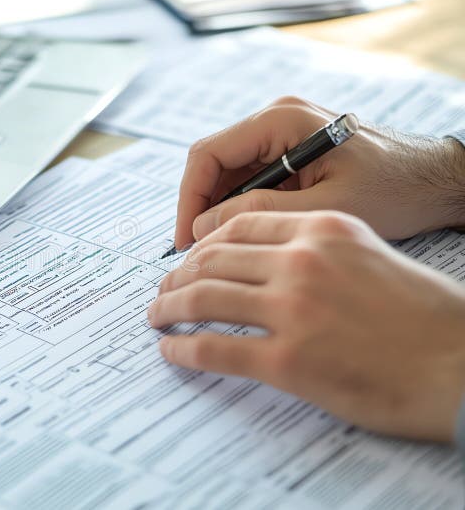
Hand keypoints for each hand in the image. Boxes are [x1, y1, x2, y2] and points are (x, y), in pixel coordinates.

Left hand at [149, 211, 464, 441]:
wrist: (461, 364)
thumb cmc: (423, 315)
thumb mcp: (369, 254)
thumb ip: (315, 250)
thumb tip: (266, 264)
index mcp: (322, 229)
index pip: (240, 224)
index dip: (203, 242)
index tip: (189, 258)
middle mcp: (302, 261)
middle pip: (213, 259)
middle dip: (177, 275)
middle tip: (162, 289)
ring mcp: (292, 310)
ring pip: (203, 298)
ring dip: (168, 307)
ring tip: (155, 316)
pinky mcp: (288, 361)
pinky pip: (214, 349)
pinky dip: (183, 349)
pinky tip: (171, 351)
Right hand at [173, 96, 464, 249]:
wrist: (433, 180)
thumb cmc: (393, 189)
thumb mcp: (325, 208)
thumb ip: (260, 212)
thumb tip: (203, 226)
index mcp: (281, 121)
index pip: (207, 154)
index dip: (189, 199)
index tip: (185, 240)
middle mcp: (275, 120)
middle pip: (212, 163)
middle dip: (199, 208)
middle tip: (195, 253)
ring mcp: (280, 134)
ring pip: (226, 174)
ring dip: (216, 210)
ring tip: (217, 250)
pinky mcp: (287, 151)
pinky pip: (247, 178)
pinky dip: (237, 208)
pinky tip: (242, 237)